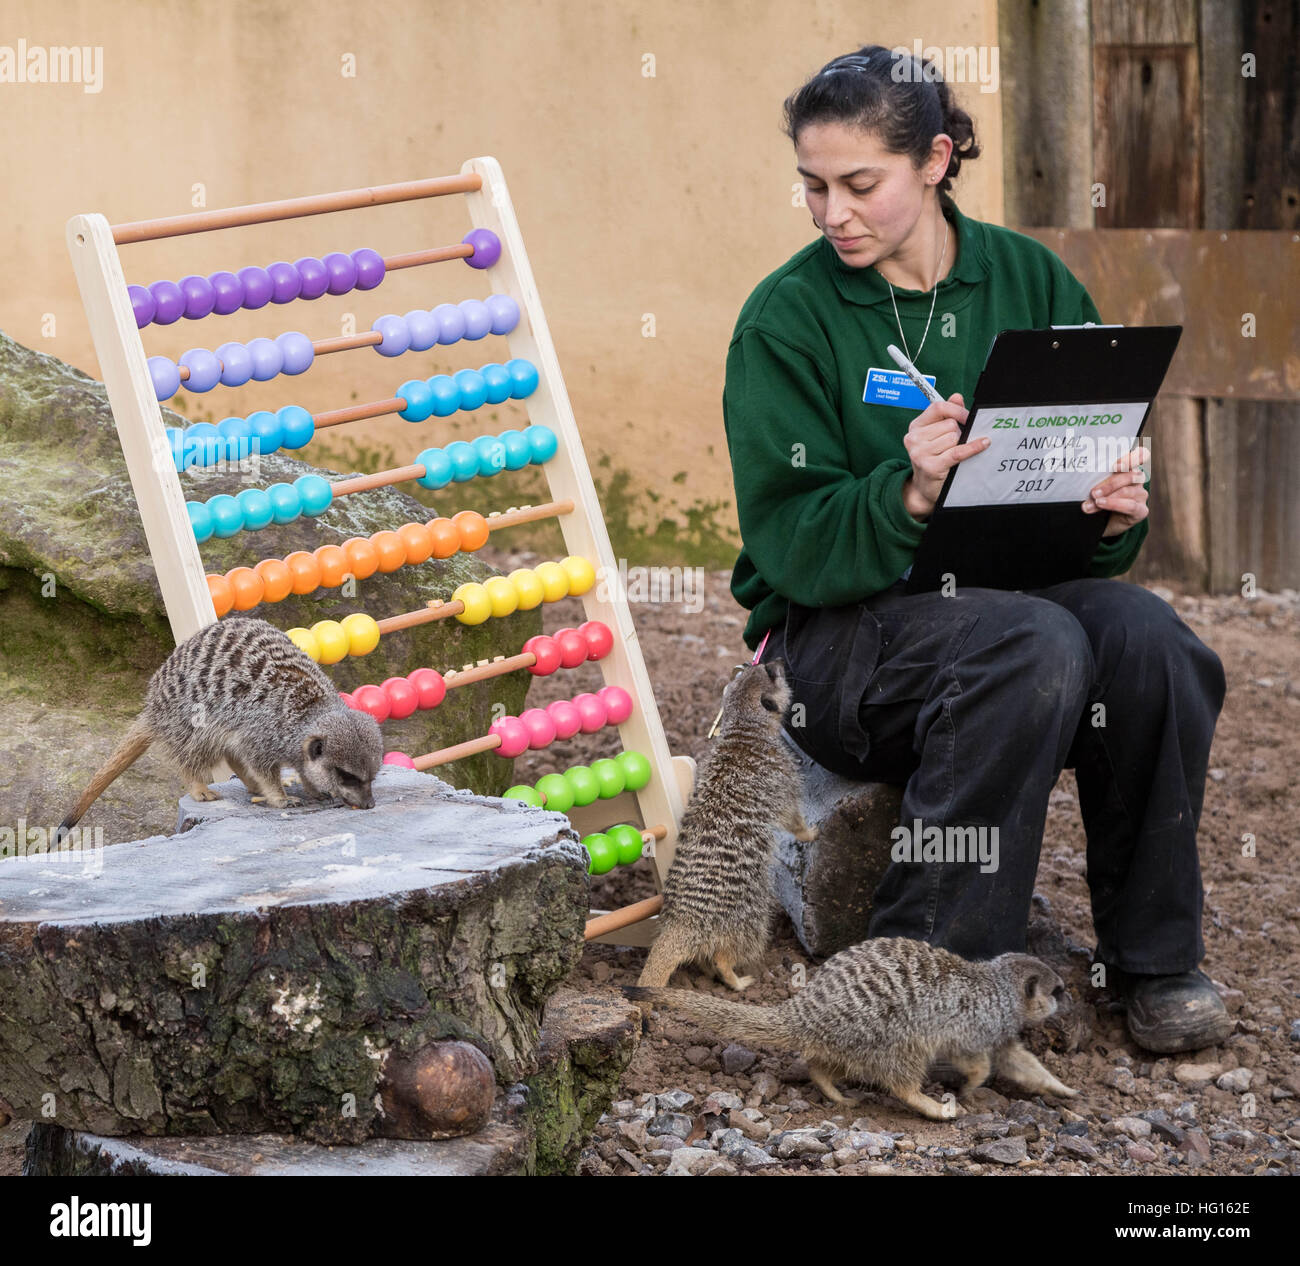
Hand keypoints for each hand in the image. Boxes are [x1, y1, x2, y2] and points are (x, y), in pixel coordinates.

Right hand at [901, 392, 984, 518]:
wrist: (924, 488)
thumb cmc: (934, 459)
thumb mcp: (936, 435)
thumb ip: (947, 415)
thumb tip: (957, 397)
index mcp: (915, 427)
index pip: (938, 407)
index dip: (956, 410)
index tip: (968, 417)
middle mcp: (914, 438)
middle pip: (949, 424)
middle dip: (958, 433)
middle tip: (953, 446)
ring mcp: (920, 453)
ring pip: (954, 437)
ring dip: (959, 445)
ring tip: (951, 455)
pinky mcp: (931, 466)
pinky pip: (958, 451)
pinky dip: (972, 447)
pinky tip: (983, 444)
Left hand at [1084, 445, 1149, 536]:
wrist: (1106, 522)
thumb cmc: (1101, 499)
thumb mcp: (1098, 487)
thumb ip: (1096, 481)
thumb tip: (1082, 481)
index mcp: (1128, 469)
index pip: (1139, 456)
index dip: (1131, 458)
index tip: (1116, 466)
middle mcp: (1137, 480)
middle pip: (1129, 476)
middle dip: (1109, 484)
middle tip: (1093, 492)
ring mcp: (1141, 495)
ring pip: (1127, 491)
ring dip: (1109, 497)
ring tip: (1095, 501)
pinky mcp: (1141, 510)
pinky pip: (1130, 506)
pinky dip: (1114, 504)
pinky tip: (1102, 505)